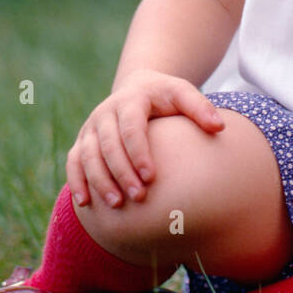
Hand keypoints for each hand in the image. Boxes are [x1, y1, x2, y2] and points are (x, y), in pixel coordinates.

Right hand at [65, 69, 224, 208]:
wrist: (139, 87)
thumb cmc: (166, 96)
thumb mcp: (183, 93)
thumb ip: (200, 107)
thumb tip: (219, 127)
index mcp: (130, 100)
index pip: (131, 127)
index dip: (138, 152)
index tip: (151, 177)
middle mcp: (105, 112)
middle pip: (108, 144)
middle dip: (121, 172)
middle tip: (138, 197)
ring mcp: (91, 127)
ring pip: (88, 155)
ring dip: (99, 181)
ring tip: (116, 205)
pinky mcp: (82, 140)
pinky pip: (74, 161)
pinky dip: (77, 181)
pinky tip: (86, 204)